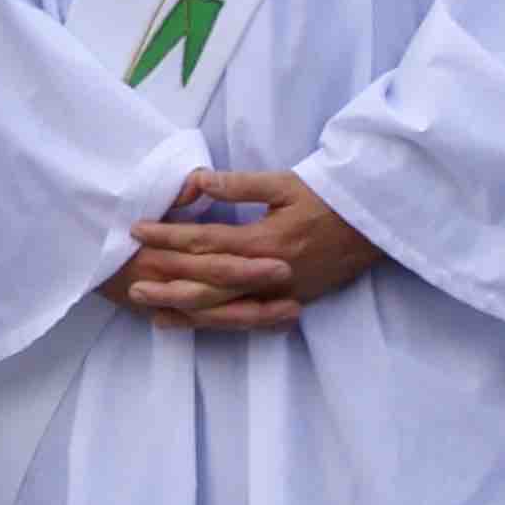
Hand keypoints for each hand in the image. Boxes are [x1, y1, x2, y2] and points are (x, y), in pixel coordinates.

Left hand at [108, 167, 382, 332]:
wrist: (374, 222)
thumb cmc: (327, 197)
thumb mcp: (284, 183)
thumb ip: (239, 185)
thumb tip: (198, 181)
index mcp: (265, 240)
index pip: (205, 241)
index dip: (169, 236)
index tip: (137, 230)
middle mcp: (268, 272)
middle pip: (207, 282)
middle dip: (166, 280)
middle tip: (129, 280)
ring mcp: (278, 293)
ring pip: (222, 309)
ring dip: (183, 308)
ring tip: (148, 306)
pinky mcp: (288, 303)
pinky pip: (244, 319)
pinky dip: (213, 323)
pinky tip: (187, 322)